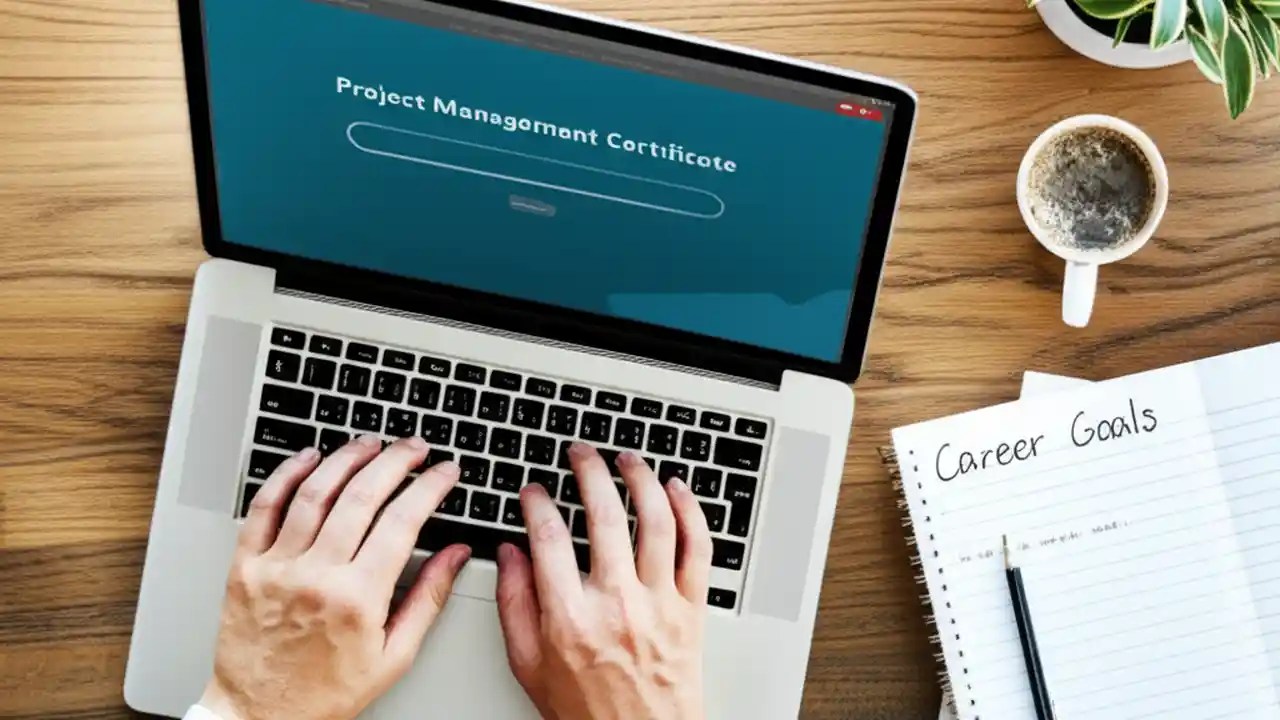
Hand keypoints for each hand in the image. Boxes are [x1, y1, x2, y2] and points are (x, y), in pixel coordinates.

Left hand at [199, 435, 470, 719]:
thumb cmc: (326, 693)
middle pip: (362, 495)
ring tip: (370, 444)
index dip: (430, 487)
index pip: (403, 521)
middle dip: (396, 460)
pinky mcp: (246, 566)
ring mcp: (277, 567)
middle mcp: (316, 575)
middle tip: (415, 447)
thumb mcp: (393, 655)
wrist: (260, 716)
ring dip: (347, 458)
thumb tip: (456, 554)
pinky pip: (265, 506)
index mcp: (358, 598)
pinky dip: (287, 475)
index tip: (445, 472)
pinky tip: (309, 458)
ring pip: (315, 491)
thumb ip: (428, 598)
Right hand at [496, 444, 712, 719]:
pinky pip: (698, 548)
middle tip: (580, 454)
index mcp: (571, 619)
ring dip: (641, 479)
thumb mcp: (529, 666)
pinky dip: (691, 511)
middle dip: (589, 472)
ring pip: (656, 522)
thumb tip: (509, 554)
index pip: (549, 538)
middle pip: (605, 516)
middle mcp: (617, 605)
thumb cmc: (587, 712)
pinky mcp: (692, 609)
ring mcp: (660, 604)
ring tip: (627, 459)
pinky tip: (676, 489)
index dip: (537, 503)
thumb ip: (514, 605)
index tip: (533, 490)